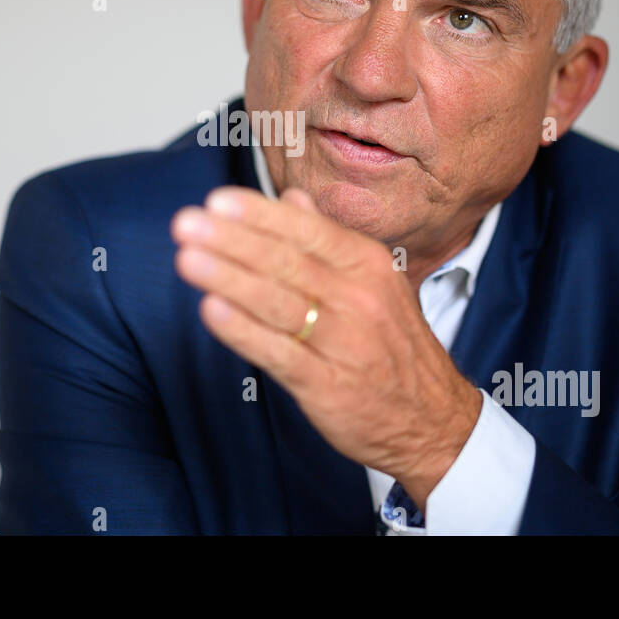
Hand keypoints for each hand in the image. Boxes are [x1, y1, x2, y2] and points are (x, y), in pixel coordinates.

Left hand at [170, 185, 482, 510]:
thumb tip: (289, 199)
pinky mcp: (329, 386)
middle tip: (186, 223)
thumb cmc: (391, 345)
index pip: (307, 231)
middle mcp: (359, 298)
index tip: (217, 200)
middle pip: (287, 263)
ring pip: (279, 303)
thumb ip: (327, 239)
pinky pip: (280, 353)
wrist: (432, 420)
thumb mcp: (374, 280)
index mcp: (368, 265)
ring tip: (188, 259)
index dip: (260, 215)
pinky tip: (213, 311)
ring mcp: (344, 343)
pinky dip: (244, 332)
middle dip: (233, 241)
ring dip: (229, 279)